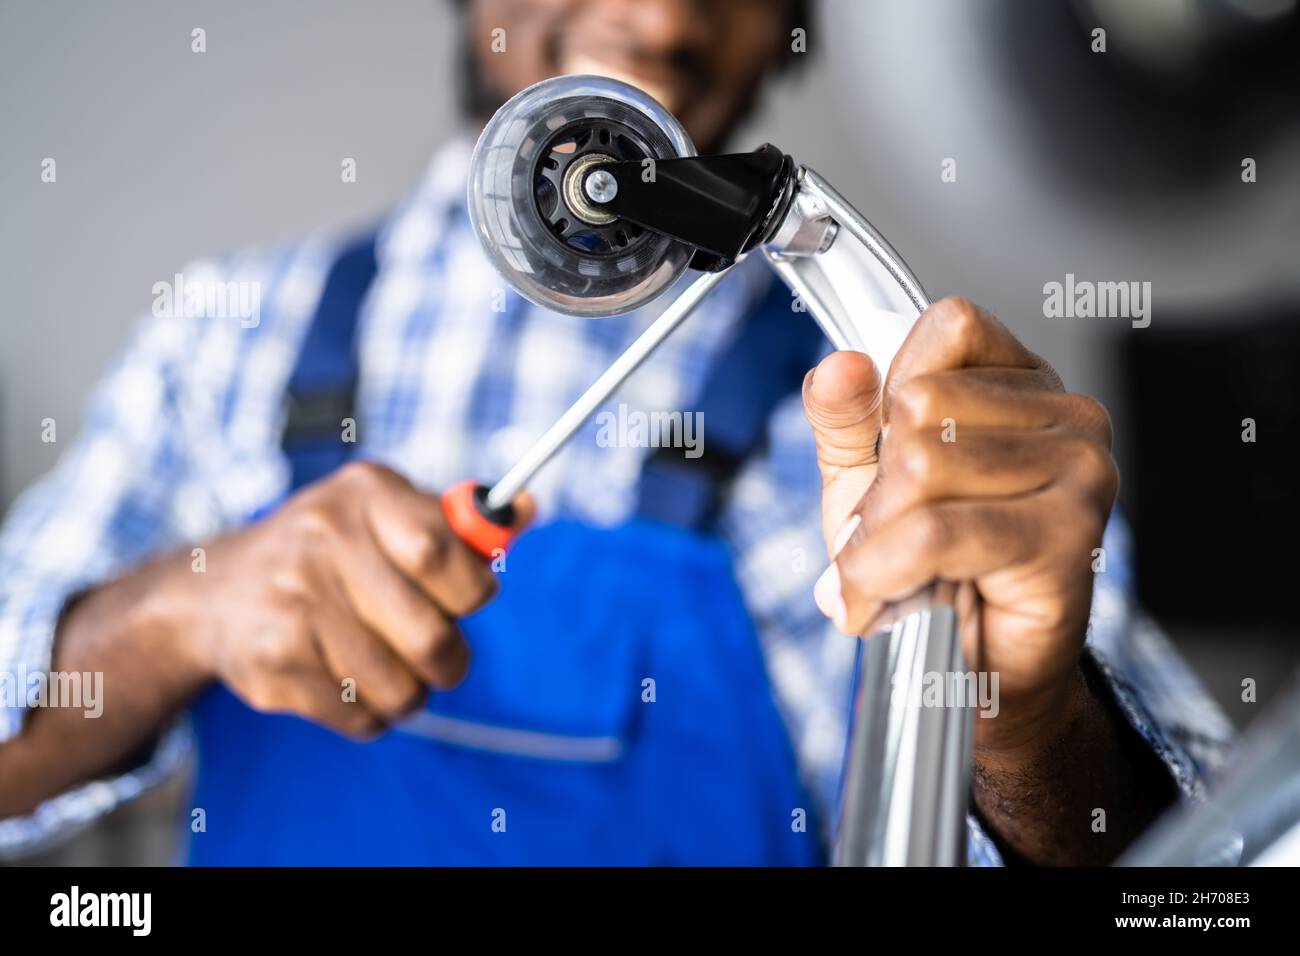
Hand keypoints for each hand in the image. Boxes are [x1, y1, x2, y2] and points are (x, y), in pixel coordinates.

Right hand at [182, 462, 531, 736]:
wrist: (216, 592)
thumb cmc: (332, 551)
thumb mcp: (387, 513)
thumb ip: (460, 524)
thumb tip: (528, 510)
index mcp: (363, 493)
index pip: (441, 554)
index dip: (471, 592)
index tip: (467, 600)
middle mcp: (321, 540)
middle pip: (431, 639)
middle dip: (450, 661)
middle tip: (439, 656)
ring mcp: (291, 605)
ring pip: (401, 691)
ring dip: (410, 692)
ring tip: (386, 666)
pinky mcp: (271, 665)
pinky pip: (361, 719)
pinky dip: (370, 714)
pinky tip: (346, 680)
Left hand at [803, 297, 1117, 754]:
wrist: (976, 672)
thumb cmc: (932, 570)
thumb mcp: (866, 478)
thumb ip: (845, 416)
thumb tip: (840, 365)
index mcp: (1024, 384)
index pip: (949, 326)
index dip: (894, 397)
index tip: (893, 461)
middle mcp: (1069, 415)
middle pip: (920, 403)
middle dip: (877, 486)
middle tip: (883, 538)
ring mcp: (1081, 470)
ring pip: (921, 466)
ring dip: (875, 538)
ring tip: (890, 572)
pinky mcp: (1070, 534)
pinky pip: (936, 533)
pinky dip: (883, 572)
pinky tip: (880, 601)